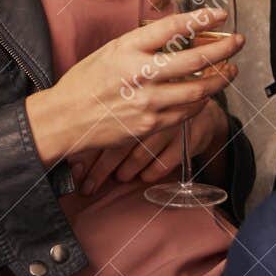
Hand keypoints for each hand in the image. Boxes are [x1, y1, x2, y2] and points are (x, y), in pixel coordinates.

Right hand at [24, 8, 242, 164]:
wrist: (66, 119)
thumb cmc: (85, 82)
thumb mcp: (110, 50)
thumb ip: (143, 44)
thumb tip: (179, 34)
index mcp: (127, 49)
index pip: (173, 27)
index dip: (201, 19)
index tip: (220, 14)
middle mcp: (139, 74)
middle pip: (195, 60)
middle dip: (224, 49)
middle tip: (238, 41)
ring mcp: (147, 102)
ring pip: (198, 90)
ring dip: (220, 78)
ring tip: (230, 70)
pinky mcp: (150, 125)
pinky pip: (186, 112)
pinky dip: (201, 100)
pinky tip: (206, 93)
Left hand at [70, 99, 229, 194]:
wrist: (199, 89)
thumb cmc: (157, 92)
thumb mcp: (133, 90)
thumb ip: (109, 107)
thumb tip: (76, 138)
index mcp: (129, 97)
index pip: (102, 129)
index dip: (87, 153)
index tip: (76, 171)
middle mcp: (148, 110)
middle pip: (116, 146)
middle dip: (99, 171)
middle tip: (88, 186)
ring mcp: (168, 125)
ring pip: (139, 156)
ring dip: (125, 171)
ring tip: (119, 177)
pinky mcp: (186, 139)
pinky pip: (164, 163)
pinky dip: (151, 172)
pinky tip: (144, 176)